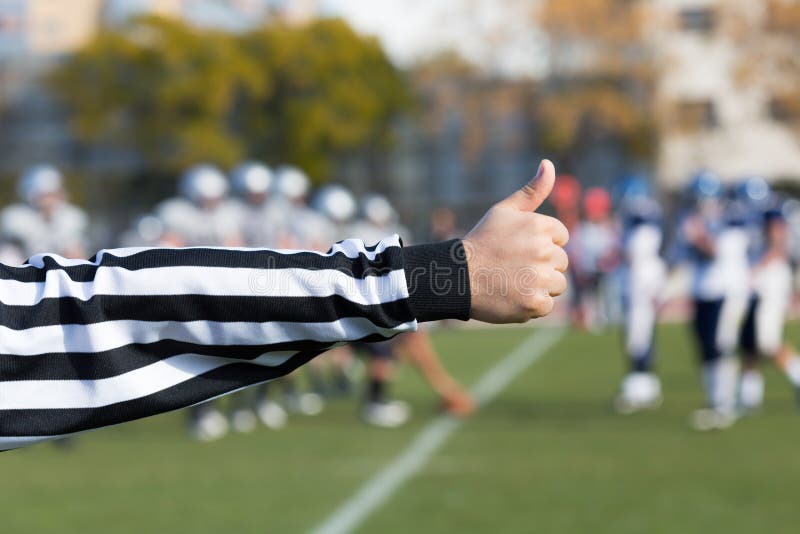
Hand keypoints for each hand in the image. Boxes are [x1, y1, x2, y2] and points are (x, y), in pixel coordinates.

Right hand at [463, 160, 568, 322]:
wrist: (457, 276)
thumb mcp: (504, 211)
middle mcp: (544, 250)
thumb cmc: (482, 241)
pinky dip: (532, 304)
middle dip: (542, 265)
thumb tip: (549, 163)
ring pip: (558, 285)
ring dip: (540, 286)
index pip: (561, 238)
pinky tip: (512, 296)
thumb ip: (532, 190)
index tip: (519, 248)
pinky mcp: (535, 302)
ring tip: (513, 281)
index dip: (541, 244)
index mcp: (541, 226)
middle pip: (561, 262)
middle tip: (513, 266)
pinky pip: (547, 305)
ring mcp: (540, 278)